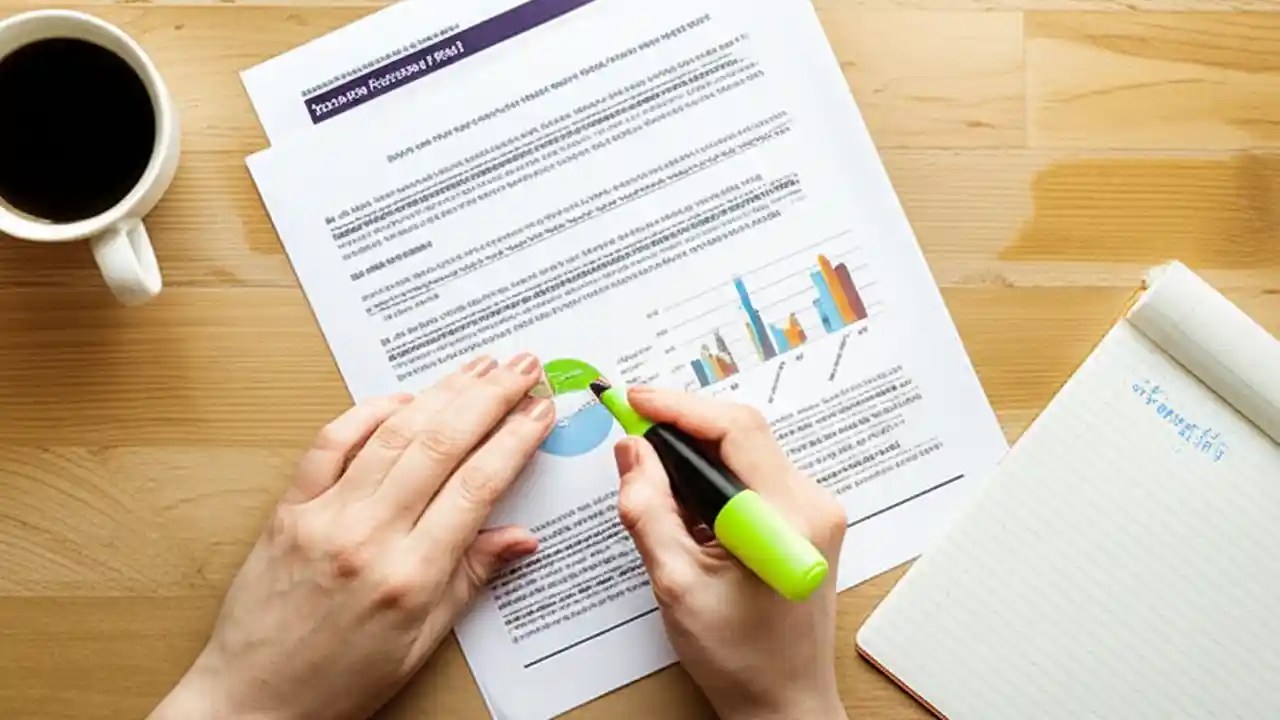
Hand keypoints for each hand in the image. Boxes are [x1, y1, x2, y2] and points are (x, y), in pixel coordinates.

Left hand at [150, 354, 554, 719]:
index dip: (515, 439)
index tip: (541, 410)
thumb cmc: (339, 683)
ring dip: (441, 392)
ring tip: (476, 367)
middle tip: (521, 365)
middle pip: (442, 445)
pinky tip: (402, 396)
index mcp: (410, 576)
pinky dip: (368, 412)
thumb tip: (521, 537)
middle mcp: (368, 536)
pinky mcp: (290, 509)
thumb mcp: (421, 644)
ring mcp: (325, 517)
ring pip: (393, 434)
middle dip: (489, 397)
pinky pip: (330, 443)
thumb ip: (470, 579)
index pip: (478, 486)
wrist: (252, 702)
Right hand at [613, 387, 848, 719]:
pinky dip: (714, 478)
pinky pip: (754, 478)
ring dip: (696, 456)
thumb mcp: (676, 583)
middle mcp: (811, 505)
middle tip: (631, 434)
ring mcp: (813, 512)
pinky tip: (685, 504)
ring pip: (746, 453)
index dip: (679, 406)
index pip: (735, 429)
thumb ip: (648, 509)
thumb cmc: (739, 658)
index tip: (634, 401)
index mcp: (787, 517)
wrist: (783, 703)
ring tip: (651, 477)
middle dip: (682, 428)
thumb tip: (630, 451)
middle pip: (741, 433)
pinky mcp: (805, 522)